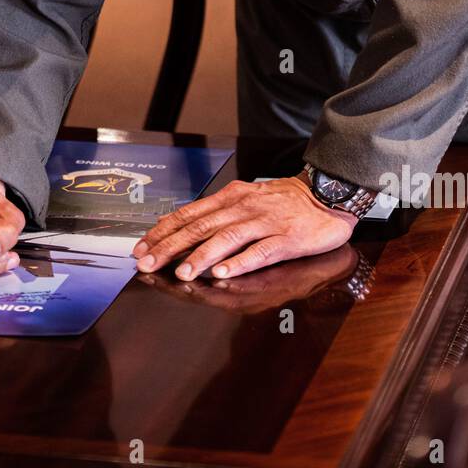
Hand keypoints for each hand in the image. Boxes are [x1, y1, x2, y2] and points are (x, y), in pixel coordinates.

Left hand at [132, 176, 355, 280]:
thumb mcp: (245, 198)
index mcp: (231, 198)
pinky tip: (224, 274)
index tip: (141, 247)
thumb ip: (215, 213)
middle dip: (171, 246)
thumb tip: (178, 226)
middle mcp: (244, 208)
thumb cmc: (283, 201)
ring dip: (202, 256)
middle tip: (148, 263)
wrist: (326, 194)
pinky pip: (260, 252)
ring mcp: (265, 223)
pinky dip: (240, 262)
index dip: (163, 232)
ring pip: (227, 238)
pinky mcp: (287, 239)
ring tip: (182, 272)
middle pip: (201, 227)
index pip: (189, 214)